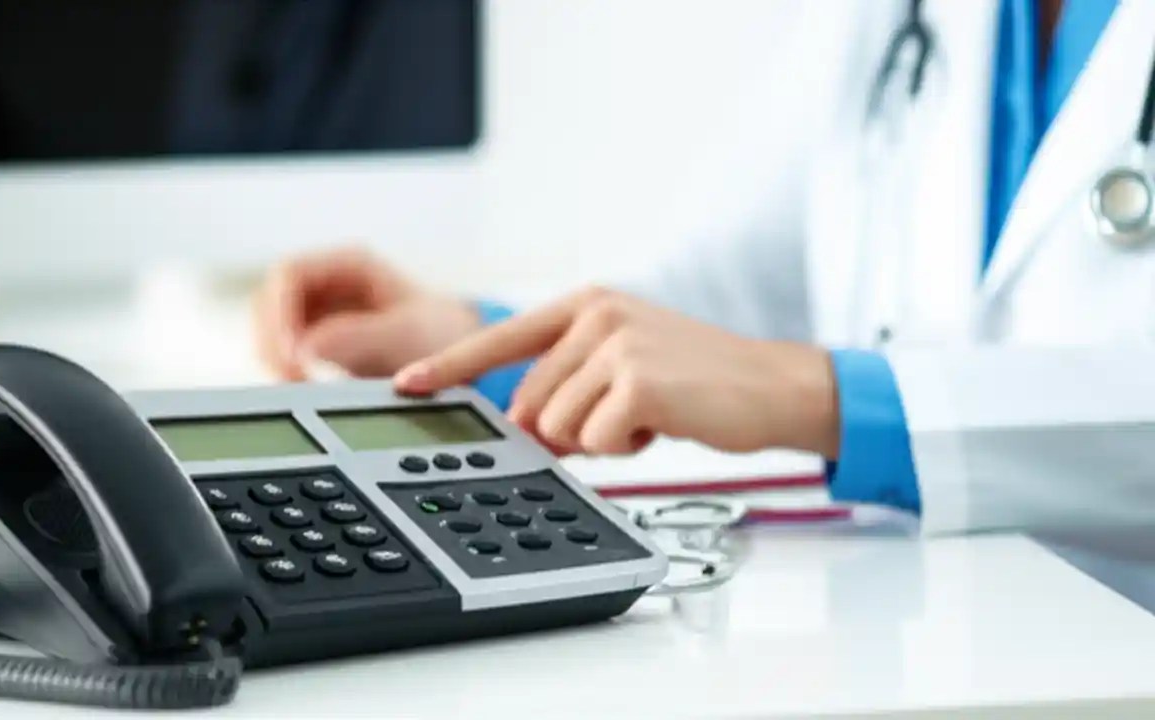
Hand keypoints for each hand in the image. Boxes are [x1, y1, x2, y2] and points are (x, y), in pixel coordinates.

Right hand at [253, 246, 480, 379]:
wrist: (466, 359)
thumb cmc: (443, 335)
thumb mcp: (404, 334)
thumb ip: (355, 337)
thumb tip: (304, 347)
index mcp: (348, 265)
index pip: (288, 274)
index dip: (279, 311)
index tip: (287, 352)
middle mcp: (330, 283)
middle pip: (271, 301)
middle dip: (272, 338)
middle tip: (287, 376)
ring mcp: (322, 312)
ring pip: (273, 328)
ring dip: (274, 356)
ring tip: (294, 385)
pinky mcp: (320, 343)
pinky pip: (285, 352)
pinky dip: (285, 370)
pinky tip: (300, 388)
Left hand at [393, 287, 839, 456]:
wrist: (769, 386)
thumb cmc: (697, 381)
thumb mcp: (624, 364)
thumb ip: (568, 381)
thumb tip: (523, 426)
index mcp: (586, 306)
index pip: (501, 340)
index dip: (450, 367)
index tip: (407, 384)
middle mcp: (595, 315)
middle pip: (528, 403)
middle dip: (565, 429)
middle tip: (621, 416)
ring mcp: (615, 343)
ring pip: (557, 428)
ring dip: (599, 439)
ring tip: (647, 414)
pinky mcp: (637, 379)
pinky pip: (595, 442)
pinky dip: (625, 448)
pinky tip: (662, 423)